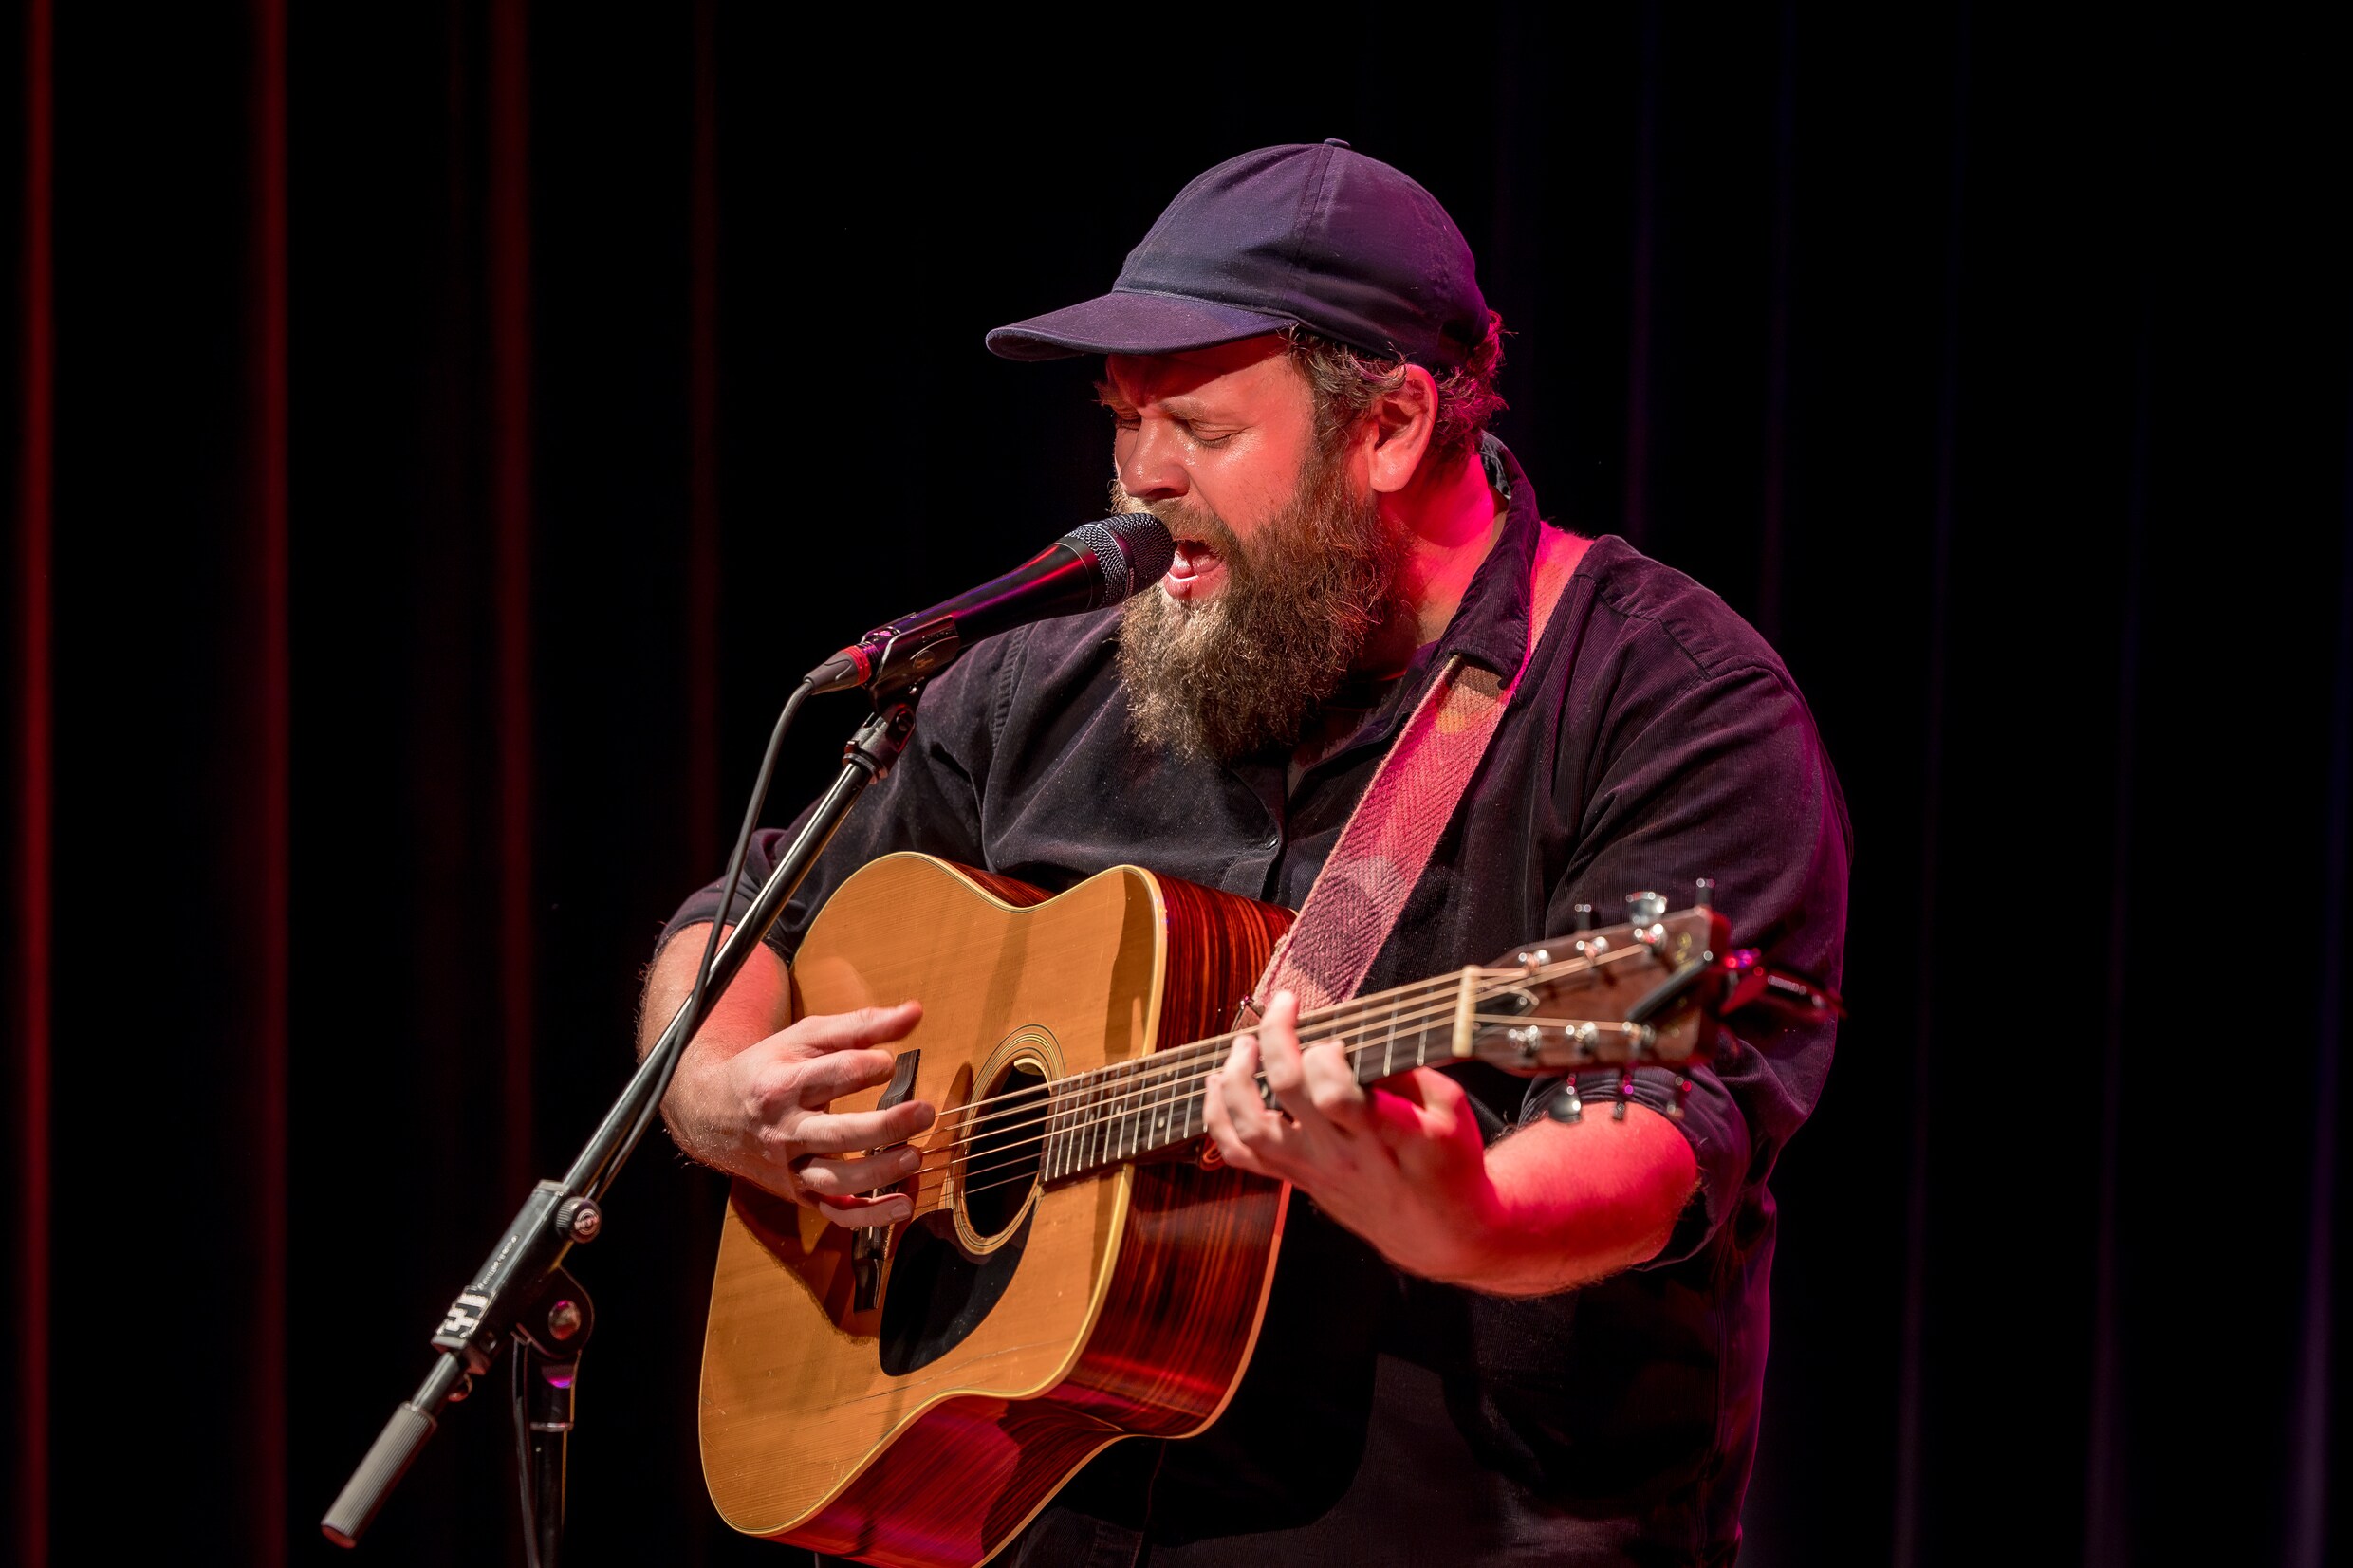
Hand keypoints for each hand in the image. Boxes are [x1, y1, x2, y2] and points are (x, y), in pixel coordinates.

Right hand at [682, 1000, 933, 1227]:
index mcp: (783, 1085)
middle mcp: (785, 1131)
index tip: (890, 1062)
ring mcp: (791, 1168)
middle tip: (924, 1111)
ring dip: (879, 1174)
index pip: (832, 1075)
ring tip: (914, 1157)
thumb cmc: (767, 1070)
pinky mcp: (799, 1193)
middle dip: (884, 1127)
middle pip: (836, 1135)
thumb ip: (861, 1026)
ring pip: (835, 1182)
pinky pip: (835, 1213)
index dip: (869, 1066)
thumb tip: (914, 1013)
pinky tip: (902, 1206)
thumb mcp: (806, 1038)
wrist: (712, 1113)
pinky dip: (869, 1216)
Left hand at [1199, 990, 1498, 1281]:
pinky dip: (1218, 1118)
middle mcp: (1345, 1155)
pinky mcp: (1297, 1178)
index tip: (1338, 1034)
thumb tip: (1356, 1034)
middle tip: (1283, 1006)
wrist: (1438, 1232)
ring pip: (1253, 1127)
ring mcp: (1315, 1170)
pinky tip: (1218, 1084)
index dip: (1327, 1055)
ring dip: (1237, 1079)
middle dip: (1278, 1038)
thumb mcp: (1451, 1110)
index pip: (1338, 1095)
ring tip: (1245, 1044)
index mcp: (1391, 1135)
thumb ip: (1407, 1070)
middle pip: (1289, 1093)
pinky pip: (1241, 1155)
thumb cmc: (1447, 1161)